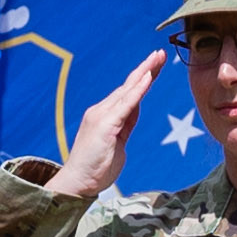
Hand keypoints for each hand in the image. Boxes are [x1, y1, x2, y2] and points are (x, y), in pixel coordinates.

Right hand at [57, 52, 167, 200]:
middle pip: (128, 86)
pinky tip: (147, 78)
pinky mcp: (105, 125)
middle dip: (145, 68)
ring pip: (128, 90)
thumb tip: (135, 109)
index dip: (143, 78)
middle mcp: (101, 111)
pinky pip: (126, 104)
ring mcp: (102, 116)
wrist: (77, 183)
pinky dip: (138, 90)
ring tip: (156, 58)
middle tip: (160, 53)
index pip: (128, 93)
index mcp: (105, 116)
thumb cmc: (96, 168)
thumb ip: (125, 124)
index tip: (155, 65)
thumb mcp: (118, 143)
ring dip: (144, 73)